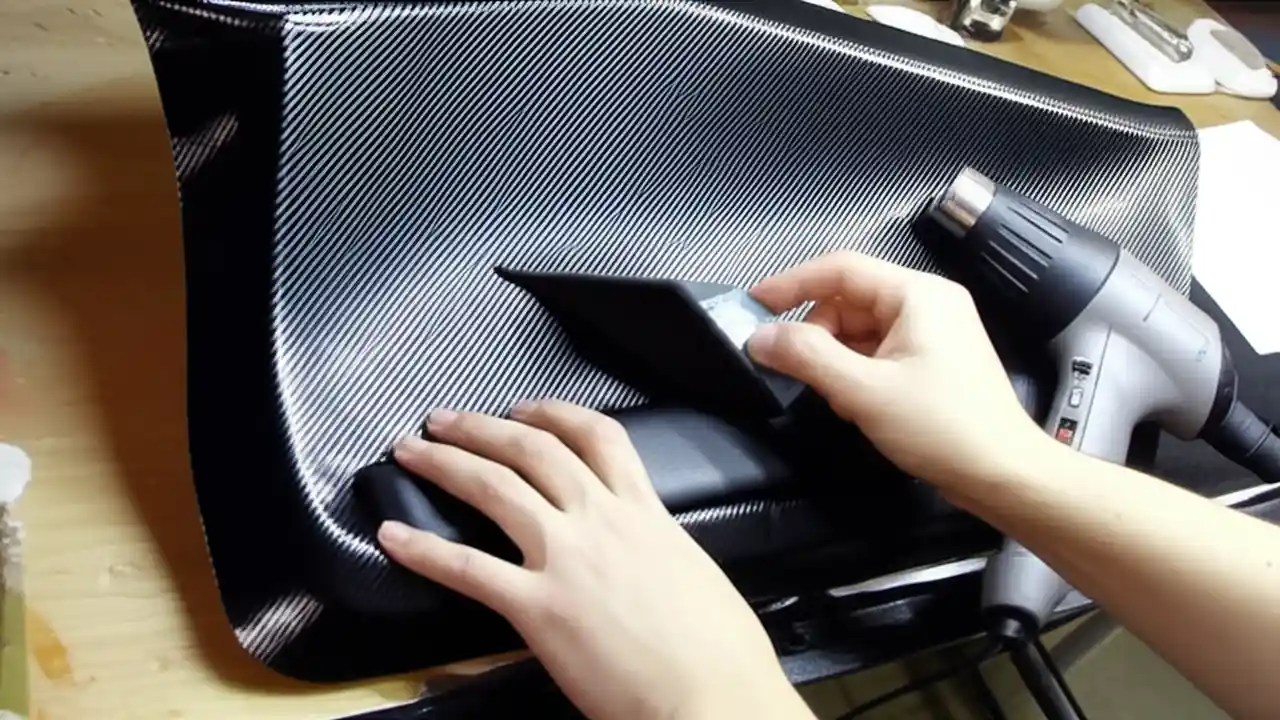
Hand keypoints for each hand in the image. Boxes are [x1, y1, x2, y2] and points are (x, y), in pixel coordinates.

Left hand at [378, 400, 811, 719]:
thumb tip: (650, 555)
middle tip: (443, 419)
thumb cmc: (722, 652)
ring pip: (494, 487)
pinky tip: (391, 536)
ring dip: (446, 462)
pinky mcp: (537, 607)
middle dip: (482, 427)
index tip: (524, 409)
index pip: (598, 437)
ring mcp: (565, 558)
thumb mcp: (695, 575)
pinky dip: (423, 549)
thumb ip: (661, 550)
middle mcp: (601, 520)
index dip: (554, 414)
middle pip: (532, 449)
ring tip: (409, 450)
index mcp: (645, 512)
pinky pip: (467, 568)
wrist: (714, 697)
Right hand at [747, 251, 1046, 487]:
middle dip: (817, 335)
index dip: (792, 283)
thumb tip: (760, 338)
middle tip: (797, 372)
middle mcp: (928, 303)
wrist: (1003, 474)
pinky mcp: (932, 361)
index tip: (754, 304)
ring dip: (836, 359)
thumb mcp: (864, 391)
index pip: (841, 269)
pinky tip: (855, 404)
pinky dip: (856, 372)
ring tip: (837, 398)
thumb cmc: (942, 428)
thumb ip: (807, 358)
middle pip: (848, 301)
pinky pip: (877, 351)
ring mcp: (932, 333)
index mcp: (918, 294)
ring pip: (860, 330)